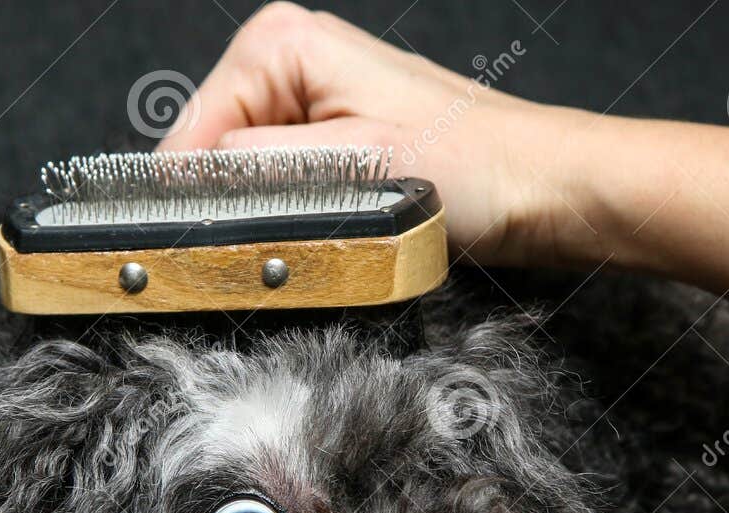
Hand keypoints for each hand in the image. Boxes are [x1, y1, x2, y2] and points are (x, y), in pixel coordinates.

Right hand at [158, 3, 586, 266]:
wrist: (538, 189)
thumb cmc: (474, 169)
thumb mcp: (351, 170)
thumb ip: (257, 173)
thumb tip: (190, 191)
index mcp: (281, 45)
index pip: (190, 135)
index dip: (195, 202)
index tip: (209, 250)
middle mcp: (287, 60)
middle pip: (211, 157)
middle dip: (237, 209)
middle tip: (293, 242)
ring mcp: (307, 101)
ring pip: (242, 181)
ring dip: (270, 218)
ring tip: (332, 229)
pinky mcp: (326, 140)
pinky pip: (277, 190)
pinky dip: (294, 220)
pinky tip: (336, 228)